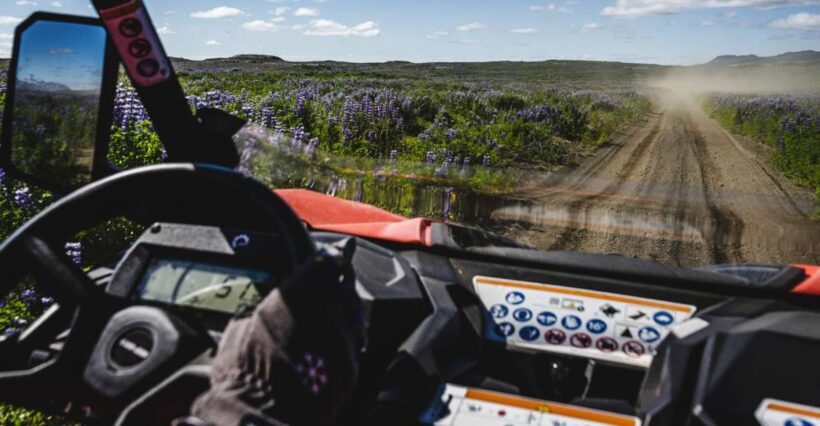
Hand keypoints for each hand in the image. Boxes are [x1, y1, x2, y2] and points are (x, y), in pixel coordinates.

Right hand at [191, 238, 361, 425]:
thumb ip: (258, 311)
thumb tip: (257, 309)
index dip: (330, 261)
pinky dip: (342, 351)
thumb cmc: (245, 376)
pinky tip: (322, 360)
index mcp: (301, 293)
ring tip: (318, 337)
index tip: (329, 262)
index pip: (329, 261)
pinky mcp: (353, 368)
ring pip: (353, 320)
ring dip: (341, 322)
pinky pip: (353, 349)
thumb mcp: (238, 332)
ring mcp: (345, 340)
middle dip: (335, 295)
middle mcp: (329, 311)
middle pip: (345, 290)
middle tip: (319, 306)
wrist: (263, 419)